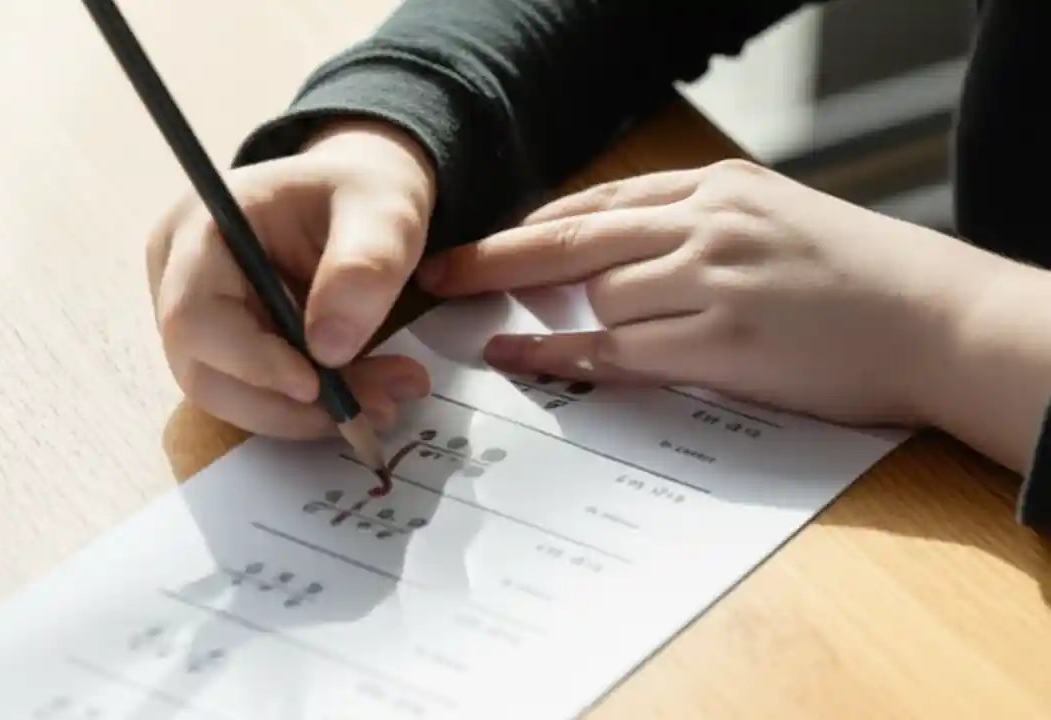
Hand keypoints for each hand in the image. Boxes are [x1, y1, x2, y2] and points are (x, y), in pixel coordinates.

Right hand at [147, 120, 434, 437]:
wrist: (359, 203)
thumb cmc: (362, 194)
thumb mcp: (385, 212)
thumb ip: (365, 266)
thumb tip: (330, 349)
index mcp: (200, 227)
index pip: (194, 314)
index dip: (248, 361)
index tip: (315, 386)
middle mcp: (178, 277)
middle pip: (203, 370)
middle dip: (288, 404)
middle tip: (376, 407)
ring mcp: (196, 318)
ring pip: (229, 396)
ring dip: (304, 415)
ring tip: (383, 402)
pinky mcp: (223, 349)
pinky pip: (253, 397)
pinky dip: (307, 410)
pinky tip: (364, 397)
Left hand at [417, 159, 992, 425]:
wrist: (939, 319)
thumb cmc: (855, 277)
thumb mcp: (772, 219)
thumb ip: (692, 226)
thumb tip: (611, 256)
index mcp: (717, 188)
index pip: (599, 203)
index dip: (532, 229)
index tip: (485, 247)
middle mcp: (708, 224)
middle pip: (572, 240)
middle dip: (496, 259)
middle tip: (442, 273)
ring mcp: (714, 282)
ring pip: (595, 297)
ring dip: (552, 320)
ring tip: (506, 334)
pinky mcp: (723, 345)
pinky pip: (617, 352)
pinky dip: (558, 356)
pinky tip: (518, 357)